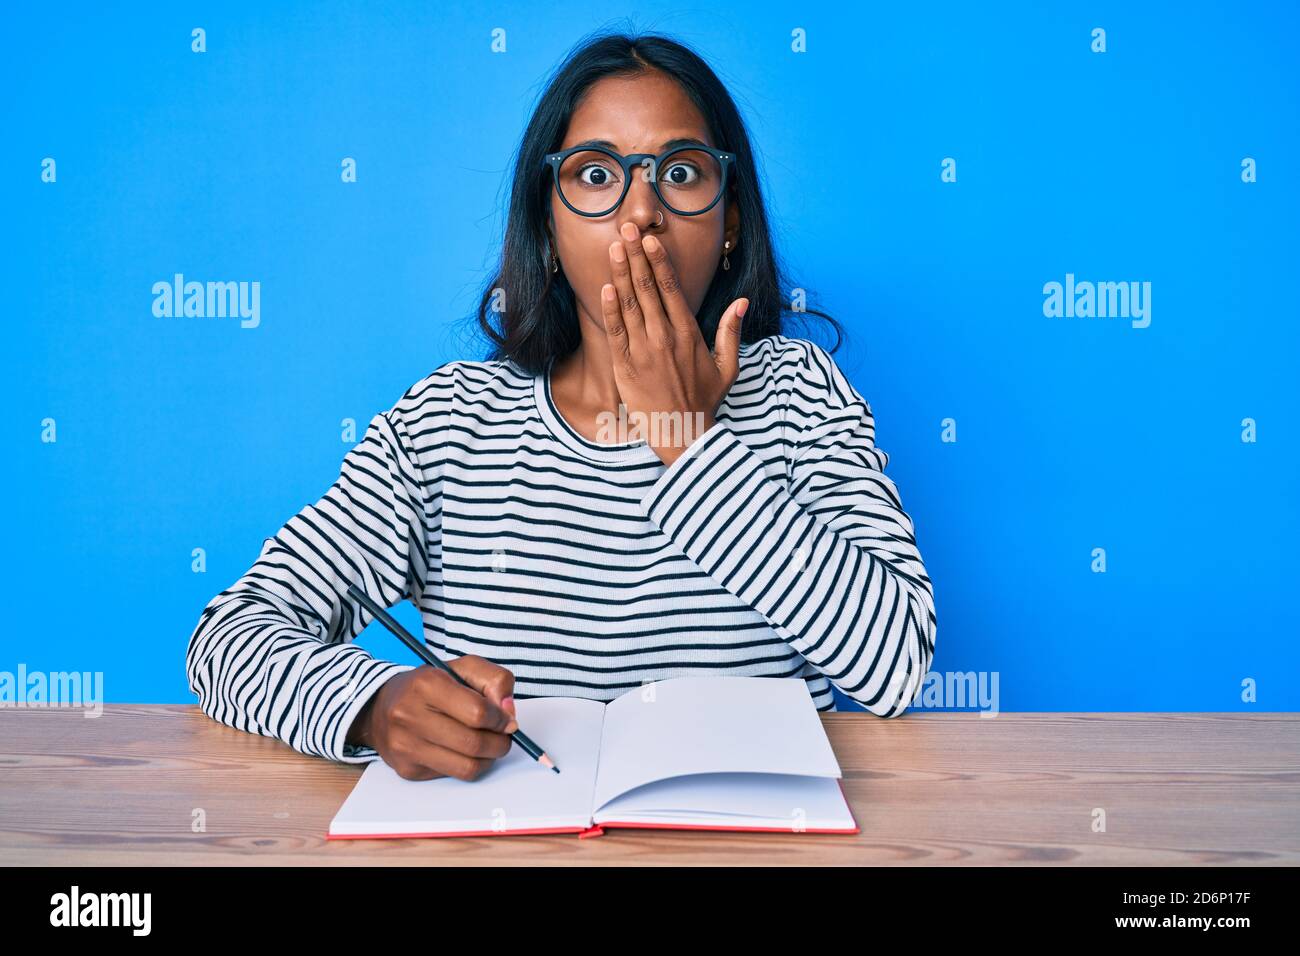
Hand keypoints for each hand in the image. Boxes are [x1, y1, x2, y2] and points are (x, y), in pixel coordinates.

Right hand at [346, 655, 518, 781]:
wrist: (380, 707)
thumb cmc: (430, 687)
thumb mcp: (463, 668)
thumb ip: (495, 680)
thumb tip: (508, 713)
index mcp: (427, 684)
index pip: (478, 712)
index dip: (501, 719)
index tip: (507, 719)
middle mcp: (410, 715)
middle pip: (474, 743)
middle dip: (500, 742)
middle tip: (503, 735)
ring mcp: (406, 745)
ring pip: (467, 766)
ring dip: (488, 758)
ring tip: (488, 745)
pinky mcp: (407, 769)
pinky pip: (454, 776)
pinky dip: (468, 765)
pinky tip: (463, 751)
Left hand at [601, 221, 747, 466]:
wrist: (683, 433)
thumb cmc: (704, 400)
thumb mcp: (727, 366)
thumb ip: (731, 331)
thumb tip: (742, 302)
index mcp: (688, 333)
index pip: (671, 288)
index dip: (658, 261)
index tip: (650, 239)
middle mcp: (665, 337)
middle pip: (647, 288)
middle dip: (636, 256)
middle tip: (626, 229)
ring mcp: (643, 350)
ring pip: (630, 304)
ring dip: (621, 273)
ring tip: (614, 247)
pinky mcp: (625, 366)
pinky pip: (616, 331)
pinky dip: (611, 309)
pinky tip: (607, 287)